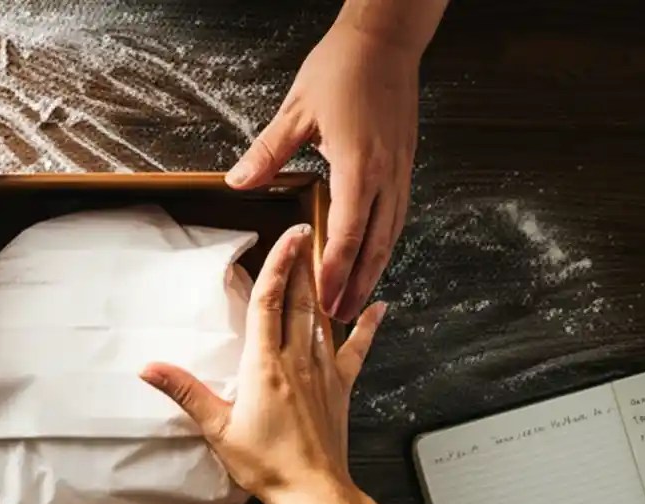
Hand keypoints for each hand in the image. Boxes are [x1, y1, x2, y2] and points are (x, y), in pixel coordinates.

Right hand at [140, 224, 385, 503]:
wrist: (314, 492)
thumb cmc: (267, 465)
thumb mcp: (217, 429)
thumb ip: (185, 392)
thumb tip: (149, 368)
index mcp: (265, 365)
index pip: (269, 302)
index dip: (278, 265)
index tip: (288, 235)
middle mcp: (297, 361)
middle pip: (299, 300)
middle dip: (302, 263)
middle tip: (306, 230)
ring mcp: (322, 373)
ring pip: (323, 318)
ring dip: (322, 285)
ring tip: (324, 256)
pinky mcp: (340, 389)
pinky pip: (355, 351)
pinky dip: (366, 328)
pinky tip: (378, 307)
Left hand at [227, 22, 419, 321]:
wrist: (385, 42)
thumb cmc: (342, 70)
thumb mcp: (295, 111)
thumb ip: (268, 152)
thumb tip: (239, 182)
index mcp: (359, 166)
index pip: (347, 233)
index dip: (335, 271)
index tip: (324, 300)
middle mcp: (386, 175)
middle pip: (375, 246)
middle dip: (357, 286)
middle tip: (341, 320)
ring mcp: (400, 171)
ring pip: (391, 235)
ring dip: (374, 271)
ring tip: (356, 301)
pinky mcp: (405, 165)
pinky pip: (397, 216)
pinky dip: (385, 244)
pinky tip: (373, 258)